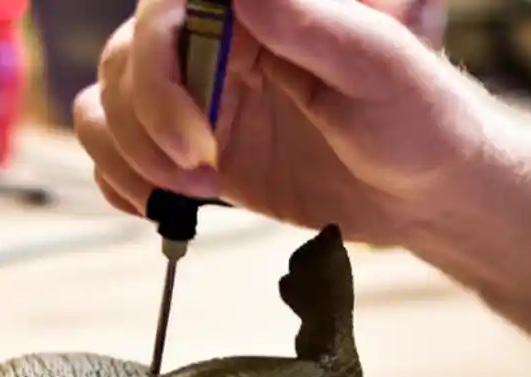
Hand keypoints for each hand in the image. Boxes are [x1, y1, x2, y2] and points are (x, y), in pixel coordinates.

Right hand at [73, 0, 499, 248]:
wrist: (424, 196)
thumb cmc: (423, 122)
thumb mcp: (385, 70)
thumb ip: (318, 25)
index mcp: (262, 8)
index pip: (165, 11)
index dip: (158, 70)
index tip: (197, 131)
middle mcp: (220, 43)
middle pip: (123, 59)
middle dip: (146, 124)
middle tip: (205, 169)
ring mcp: (199, 96)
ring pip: (105, 103)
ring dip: (128, 154)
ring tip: (194, 189)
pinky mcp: (187, 147)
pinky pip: (112, 150)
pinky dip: (118, 179)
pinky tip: (162, 202)